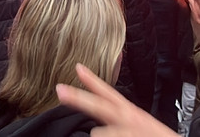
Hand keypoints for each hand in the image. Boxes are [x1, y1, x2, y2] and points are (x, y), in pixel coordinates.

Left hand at [55, 64, 177, 136]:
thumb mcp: (139, 127)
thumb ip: (120, 122)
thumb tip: (98, 129)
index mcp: (131, 114)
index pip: (109, 93)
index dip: (92, 81)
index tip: (77, 68)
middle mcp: (130, 118)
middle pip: (100, 105)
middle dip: (78, 97)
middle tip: (60, 90)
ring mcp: (131, 129)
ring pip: (101, 132)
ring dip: (105, 135)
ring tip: (119, 136)